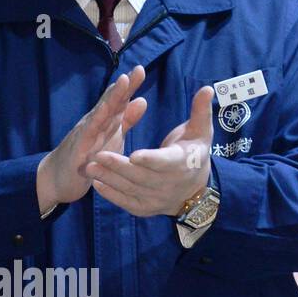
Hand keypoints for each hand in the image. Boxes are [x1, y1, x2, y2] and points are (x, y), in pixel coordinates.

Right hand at [36, 66, 146, 210]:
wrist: (59, 179)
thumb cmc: (89, 157)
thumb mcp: (113, 138)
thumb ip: (126, 120)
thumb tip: (142, 99)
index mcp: (107, 120)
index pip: (120, 101)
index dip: (130, 86)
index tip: (141, 70)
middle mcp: (96, 122)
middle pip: (112, 101)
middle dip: (124, 86)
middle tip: (138, 69)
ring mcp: (86, 133)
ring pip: (101, 112)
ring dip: (112, 97)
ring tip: (123, 81)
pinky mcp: (78, 148)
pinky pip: (88, 132)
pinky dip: (96, 120)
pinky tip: (104, 109)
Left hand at [85, 84, 213, 216]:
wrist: (195, 192)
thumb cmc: (195, 154)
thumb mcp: (201, 133)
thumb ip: (200, 111)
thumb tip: (207, 88)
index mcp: (181, 163)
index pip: (164, 162)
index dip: (150, 160)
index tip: (134, 155)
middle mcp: (168, 184)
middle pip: (141, 176)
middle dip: (118, 166)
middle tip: (98, 155)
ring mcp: (156, 199)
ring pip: (130, 189)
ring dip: (109, 179)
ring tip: (90, 167)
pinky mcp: (145, 208)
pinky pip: (126, 202)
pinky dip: (111, 195)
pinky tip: (97, 184)